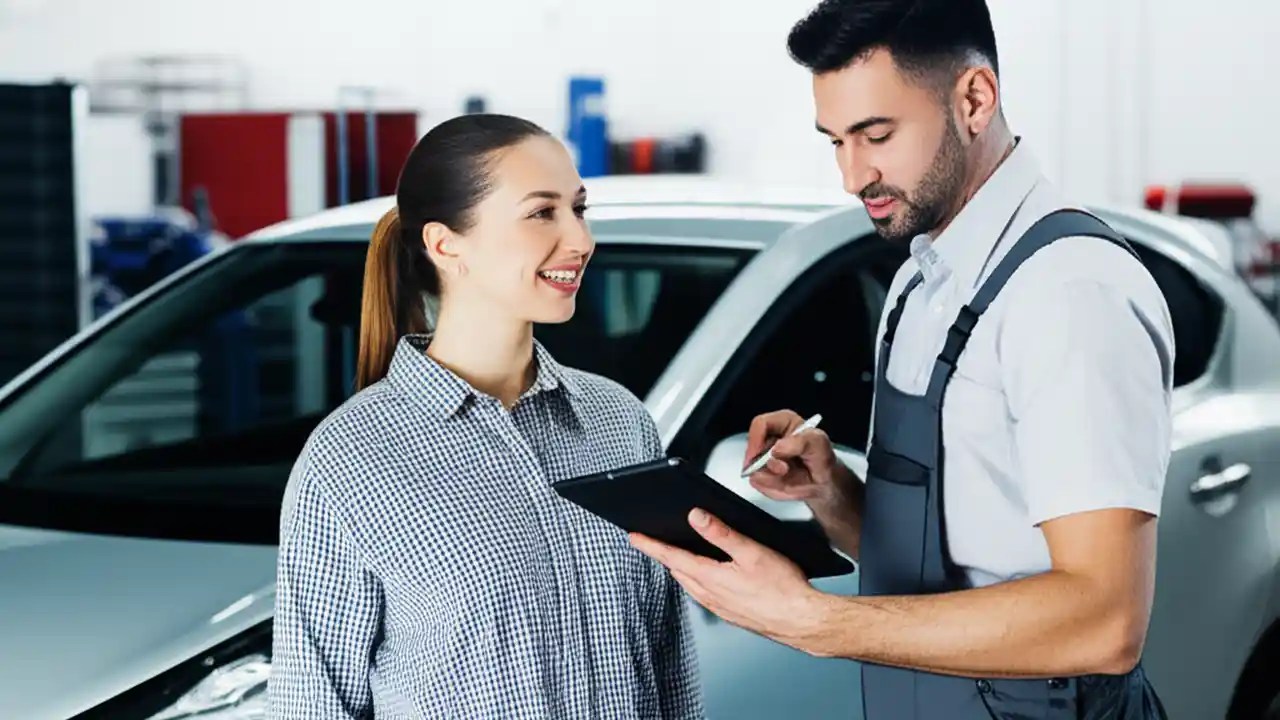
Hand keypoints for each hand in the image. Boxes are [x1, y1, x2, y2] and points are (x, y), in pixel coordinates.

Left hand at [629, 508, 830, 653]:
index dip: (651, 545)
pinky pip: (703, 594)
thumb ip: (721, 534)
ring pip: (689, 584)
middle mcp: (709, 595)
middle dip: (663, 555)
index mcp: (710, 578)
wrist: (801, 622)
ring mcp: (719, 607)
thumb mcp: (752, 552)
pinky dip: (696, 580)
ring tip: (674, 555)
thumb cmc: (783, 590)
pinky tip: (705, 577)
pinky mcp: (730, 614)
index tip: (634, 536)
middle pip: (677, 571)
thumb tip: (696, 517)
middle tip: (651, 541)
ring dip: (679, 568)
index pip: (671, 557)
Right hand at [743, 410, 845, 505]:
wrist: (824, 482)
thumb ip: (801, 442)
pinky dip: (772, 487)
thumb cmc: (822, 458)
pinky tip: (787, 483)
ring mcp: (763, 457)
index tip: (759, 456)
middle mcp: (770, 438)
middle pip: (753, 450)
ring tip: (791, 477)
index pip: (760, 425)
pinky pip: (759, 484)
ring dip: (772, 479)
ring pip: (754, 470)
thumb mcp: (819, 444)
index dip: (756, 440)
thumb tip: (777, 449)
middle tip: (784, 470)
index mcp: (782, 422)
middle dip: (766, 465)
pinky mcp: (762, 474)